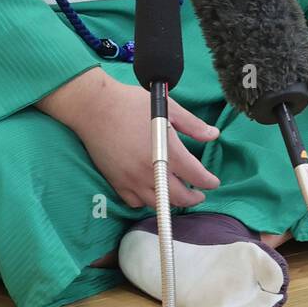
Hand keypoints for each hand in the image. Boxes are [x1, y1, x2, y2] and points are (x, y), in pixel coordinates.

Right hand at [38, 69, 220, 209]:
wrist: (93, 107)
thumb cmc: (130, 103)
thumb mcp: (167, 108)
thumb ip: (192, 125)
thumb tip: (214, 135)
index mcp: (168, 152)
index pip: (196, 176)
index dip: (208, 181)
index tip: (213, 182)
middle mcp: (151, 171)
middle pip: (179, 197)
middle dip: (193, 198)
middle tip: (198, 194)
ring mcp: (132, 180)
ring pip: (158, 203)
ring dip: (172, 201)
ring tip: (177, 194)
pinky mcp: (116, 182)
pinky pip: (135, 202)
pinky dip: (147, 200)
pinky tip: (151, 191)